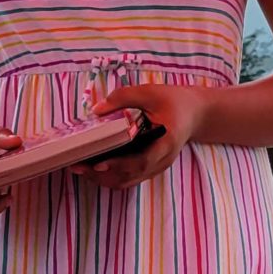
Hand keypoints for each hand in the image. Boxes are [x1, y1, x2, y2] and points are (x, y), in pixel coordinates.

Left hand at [82, 83, 202, 191]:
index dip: (120, 164)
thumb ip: (123, 98)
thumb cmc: (174, 101)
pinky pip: (128, 178)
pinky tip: (93, 166)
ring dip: (103, 178)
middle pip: (130, 176)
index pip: (142, 160)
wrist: (195, 114)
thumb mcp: (150, 92)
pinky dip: (110, 175)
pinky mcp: (150, 168)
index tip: (99, 163)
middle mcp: (162, 160)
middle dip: (102, 174)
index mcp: (166, 142)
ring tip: (80, 168)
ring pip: (127, 181)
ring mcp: (156, 167)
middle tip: (77, 166)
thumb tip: (96, 110)